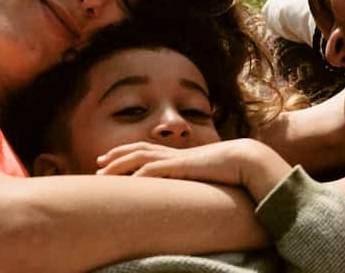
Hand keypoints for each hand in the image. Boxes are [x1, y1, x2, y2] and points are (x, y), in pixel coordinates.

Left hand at [96, 139, 291, 201]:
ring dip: (119, 164)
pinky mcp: (183, 165)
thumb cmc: (231, 170)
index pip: (147, 151)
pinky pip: (156, 168)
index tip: (109, 161)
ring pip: (140, 157)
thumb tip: (190, 194)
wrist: (247, 159)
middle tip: (97, 164)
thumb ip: (195, 181)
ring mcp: (177, 158)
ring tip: (102, 173)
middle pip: (138, 150)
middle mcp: (174, 154)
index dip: (126, 154)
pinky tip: (128, 181)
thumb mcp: (207, 177)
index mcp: (179, 156)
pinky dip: (140, 174)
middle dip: (115, 156)